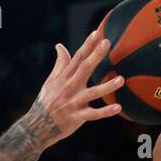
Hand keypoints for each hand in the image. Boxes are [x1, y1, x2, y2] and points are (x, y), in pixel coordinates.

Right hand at [23, 26, 122, 149]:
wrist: (38, 126)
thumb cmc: (46, 102)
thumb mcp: (51, 81)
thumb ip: (60, 64)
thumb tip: (60, 46)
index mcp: (64, 78)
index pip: (77, 58)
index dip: (87, 45)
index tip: (97, 33)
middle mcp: (69, 88)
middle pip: (84, 69)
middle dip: (95, 56)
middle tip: (107, 43)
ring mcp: (73, 103)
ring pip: (92, 93)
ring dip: (107, 87)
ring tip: (121, 79)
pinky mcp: (77, 117)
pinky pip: (93, 115)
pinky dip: (105, 112)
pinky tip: (118, 108)